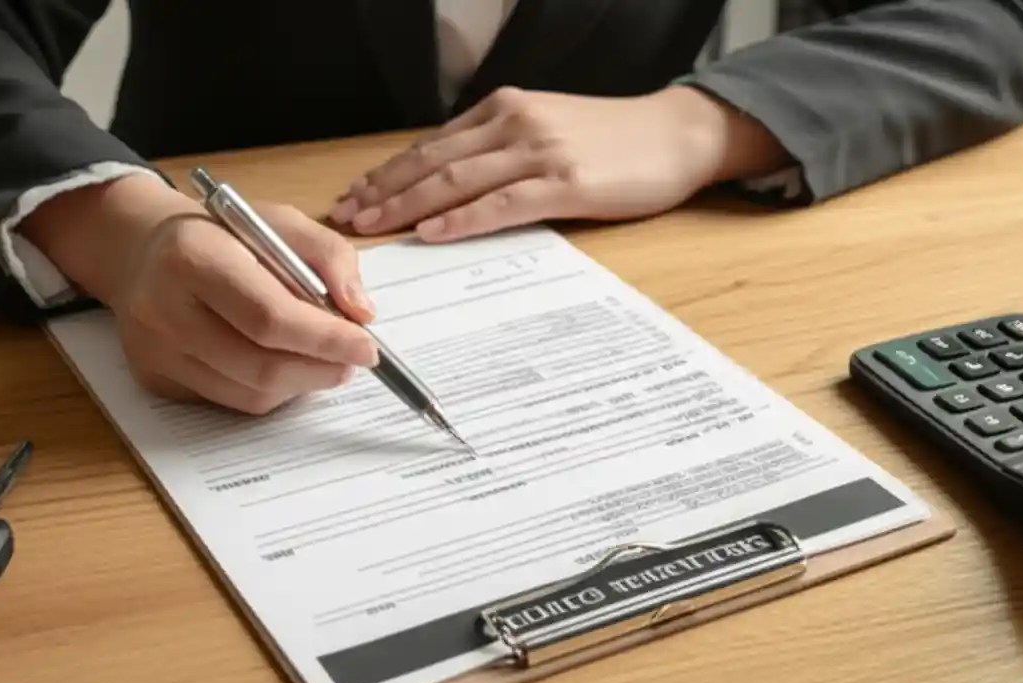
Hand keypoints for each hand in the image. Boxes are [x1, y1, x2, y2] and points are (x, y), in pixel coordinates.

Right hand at [22, 174, 378, 413]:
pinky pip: (230, 401)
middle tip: (352, 360)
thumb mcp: (278, 222)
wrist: (142, 252)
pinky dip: (270, 390)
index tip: (367, 346)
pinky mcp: (155, 380)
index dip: (325, 338)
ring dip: (300, 383)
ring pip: (250, 393)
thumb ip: (329, 256)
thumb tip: (361, 313)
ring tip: (320, 359)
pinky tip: (281, 363)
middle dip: (321, 368)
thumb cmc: (221, 236)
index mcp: (193, 255)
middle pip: (260, 365)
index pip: (269, 316)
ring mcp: (155, 351)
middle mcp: (163, 308)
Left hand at [329, 85, 789, 242]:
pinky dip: (463, 218)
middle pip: (432, 161)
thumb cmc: (612, 139)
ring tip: (372, 226)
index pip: (431, 145)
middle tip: (346, 216)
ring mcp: (540, 151)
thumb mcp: (545, 129)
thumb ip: (498, 149)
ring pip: (457, 180)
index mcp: (504, 110)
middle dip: (383, 190)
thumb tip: (448, 184)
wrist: (677, 133)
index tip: (355, 196)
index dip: (388, 172)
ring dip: (408, 205)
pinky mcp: (567, 181)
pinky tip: (433, 233)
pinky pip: (502, 203)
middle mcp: (514, 123)